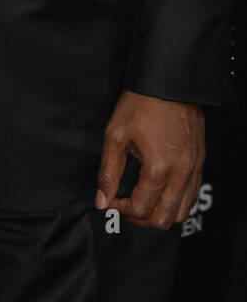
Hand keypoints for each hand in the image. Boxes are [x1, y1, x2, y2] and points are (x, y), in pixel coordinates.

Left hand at [95, 90, 203, 229]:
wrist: (169, 82)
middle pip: (164, 219)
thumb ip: (109, 172)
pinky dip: (176, 202)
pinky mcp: (199, 162)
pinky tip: (159, 191)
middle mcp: (181, 174)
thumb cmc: (141, 104)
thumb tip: (102, 200)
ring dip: (160, 214)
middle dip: (140, 219)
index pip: (140, 209)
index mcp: (159, 168)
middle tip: (124, 207)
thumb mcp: (116, 134)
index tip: (110, 201)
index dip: (120, 210)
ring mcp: (193, 169)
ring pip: (182, 212)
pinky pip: (191, 195)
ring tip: (142, 201)